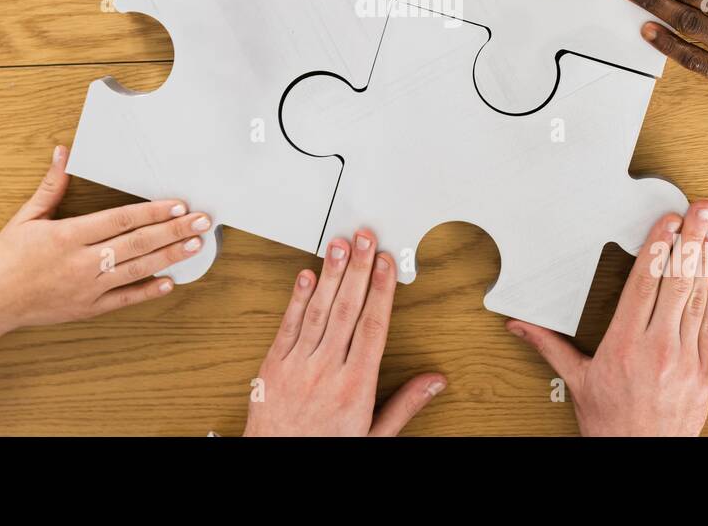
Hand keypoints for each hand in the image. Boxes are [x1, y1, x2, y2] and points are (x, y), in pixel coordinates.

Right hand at [0, 145, 211, 337]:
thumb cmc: (5, 258)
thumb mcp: (25, 217)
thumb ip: (50, 186)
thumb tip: (63, 152)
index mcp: (68, 236)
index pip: (120, 220)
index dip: (152, 211)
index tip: (177, 204)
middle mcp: (81, 262)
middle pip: (136, 243)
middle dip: (173, 231)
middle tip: (201, 221)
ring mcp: (87, 288)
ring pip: (137, 270)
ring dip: (169, 256)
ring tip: (195, 245)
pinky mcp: (87, 309)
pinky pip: (124, 300)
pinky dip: (148, 291)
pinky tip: (170, 282)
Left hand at [243, 230, 446, 435]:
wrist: (279, 468)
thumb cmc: (327, 450)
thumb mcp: (375, 436)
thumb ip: (405, 404)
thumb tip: (435, 381)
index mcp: (355, 387)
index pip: (372, 328)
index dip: (380, 291)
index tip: (385, 264)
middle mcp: (325, 372)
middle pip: (346, 311)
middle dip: (357, 270)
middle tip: (363, 239)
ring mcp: (296, 368)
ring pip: (317, 313)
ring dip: (329, 276)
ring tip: (338, 246)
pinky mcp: (272, 368)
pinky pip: (286, 328)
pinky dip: (296, 300)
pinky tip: (305, 276)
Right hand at [508, 201, 707, 435]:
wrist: (642, 459)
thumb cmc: (610, 424)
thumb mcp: (576, 381)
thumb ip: (549, 346)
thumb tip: (519, 325)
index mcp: (624, 344)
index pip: (644, 284)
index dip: (658, 248)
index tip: (667, 222)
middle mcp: (658, 348)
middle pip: (677, 282)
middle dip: (691, 240)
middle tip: (701, 210)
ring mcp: (687, 359)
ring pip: (698, 297)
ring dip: (706, 258)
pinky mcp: (706, 371)